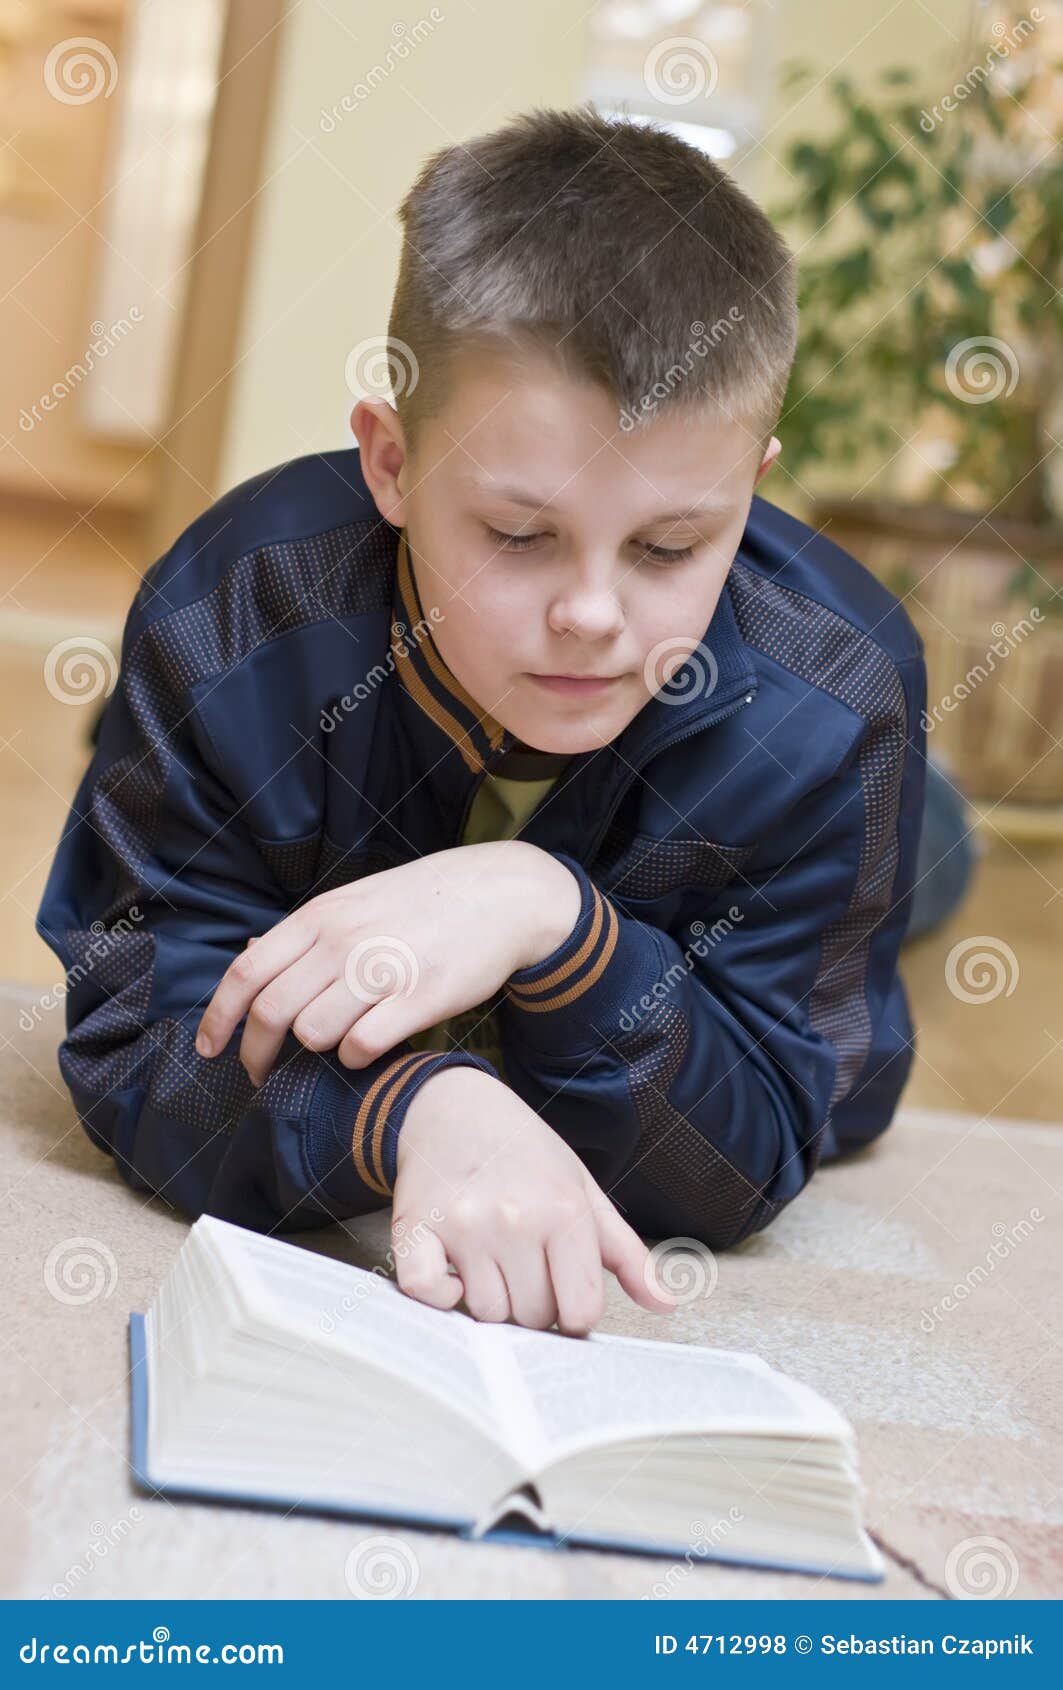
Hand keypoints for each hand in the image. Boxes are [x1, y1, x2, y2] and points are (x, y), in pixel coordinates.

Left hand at [194, 842, 580, 1086]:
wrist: (503, 895)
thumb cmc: (425, 902)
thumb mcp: (356, 901)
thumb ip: (306, 932)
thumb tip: (248, 953)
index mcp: (321, 916)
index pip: (247, 971)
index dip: (218, 1017)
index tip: (210, 1049)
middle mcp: (344, 941)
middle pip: (271, 1012)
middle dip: (256, 1055)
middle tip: (259, 1075)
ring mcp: (382, 969)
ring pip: (313, 1033)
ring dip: (316, 1050)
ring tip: (334, 1045)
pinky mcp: (420, 998)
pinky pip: (361, 1046)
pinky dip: (356, 1056)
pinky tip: (368, 1046)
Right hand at [390, 1065, 676, 1333]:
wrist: (455, 1106)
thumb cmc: (526, 1154)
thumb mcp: (583, 1190)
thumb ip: (626, 1253)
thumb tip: (666, 1305)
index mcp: (564, 1211)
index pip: (580, 1312)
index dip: (574, 1314)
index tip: (564, 1293)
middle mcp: (514, 1220)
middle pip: (532, 1316)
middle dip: (534, 1305)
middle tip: (526, 1268)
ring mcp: (462, 1225)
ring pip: (486, 1312)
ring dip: (491, 1300)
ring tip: (492, 1261)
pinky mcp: (415, 1228)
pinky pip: (428, 1294)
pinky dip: (439, 1296)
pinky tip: (452, 1272)